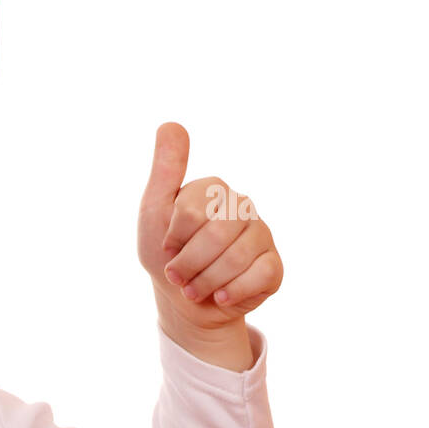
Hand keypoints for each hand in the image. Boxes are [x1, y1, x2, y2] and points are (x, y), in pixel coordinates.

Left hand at [137, 122, 283, 334]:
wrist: (184, 303)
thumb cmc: (166, 254)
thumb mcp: (154, 211)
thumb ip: (165, 170)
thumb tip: (170, 124)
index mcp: (215, 190)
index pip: (194, 210)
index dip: (174, 238)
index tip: (166, 248)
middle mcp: (243, 206)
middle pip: (219, 233)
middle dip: (189, 263)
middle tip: (177, 276)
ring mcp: (261, 235)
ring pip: (239, 256)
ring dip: (205, 282)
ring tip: (193, 290)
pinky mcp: (274, 265)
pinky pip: (260, 275)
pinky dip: (231, 292)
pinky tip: (220, 296)